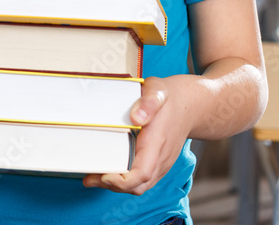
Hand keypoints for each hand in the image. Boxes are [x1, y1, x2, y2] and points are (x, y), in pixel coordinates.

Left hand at [83, 75, 190, 194]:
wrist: (190, 106)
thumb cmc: (169, 98)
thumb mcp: (158, 91)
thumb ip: (148, 102)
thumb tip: (136, 117)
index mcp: (157, 143)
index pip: (142, 173)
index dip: (121, 181)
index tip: (103, 176)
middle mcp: (160, 158)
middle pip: (138, 186)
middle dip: (112, 186)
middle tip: (89, 177)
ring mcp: (160, 163)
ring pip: (140, 185)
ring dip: (116, 186)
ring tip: (93, 176)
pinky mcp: (157, 163)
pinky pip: (142, 180)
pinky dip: (124, 181)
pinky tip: (108, 171)